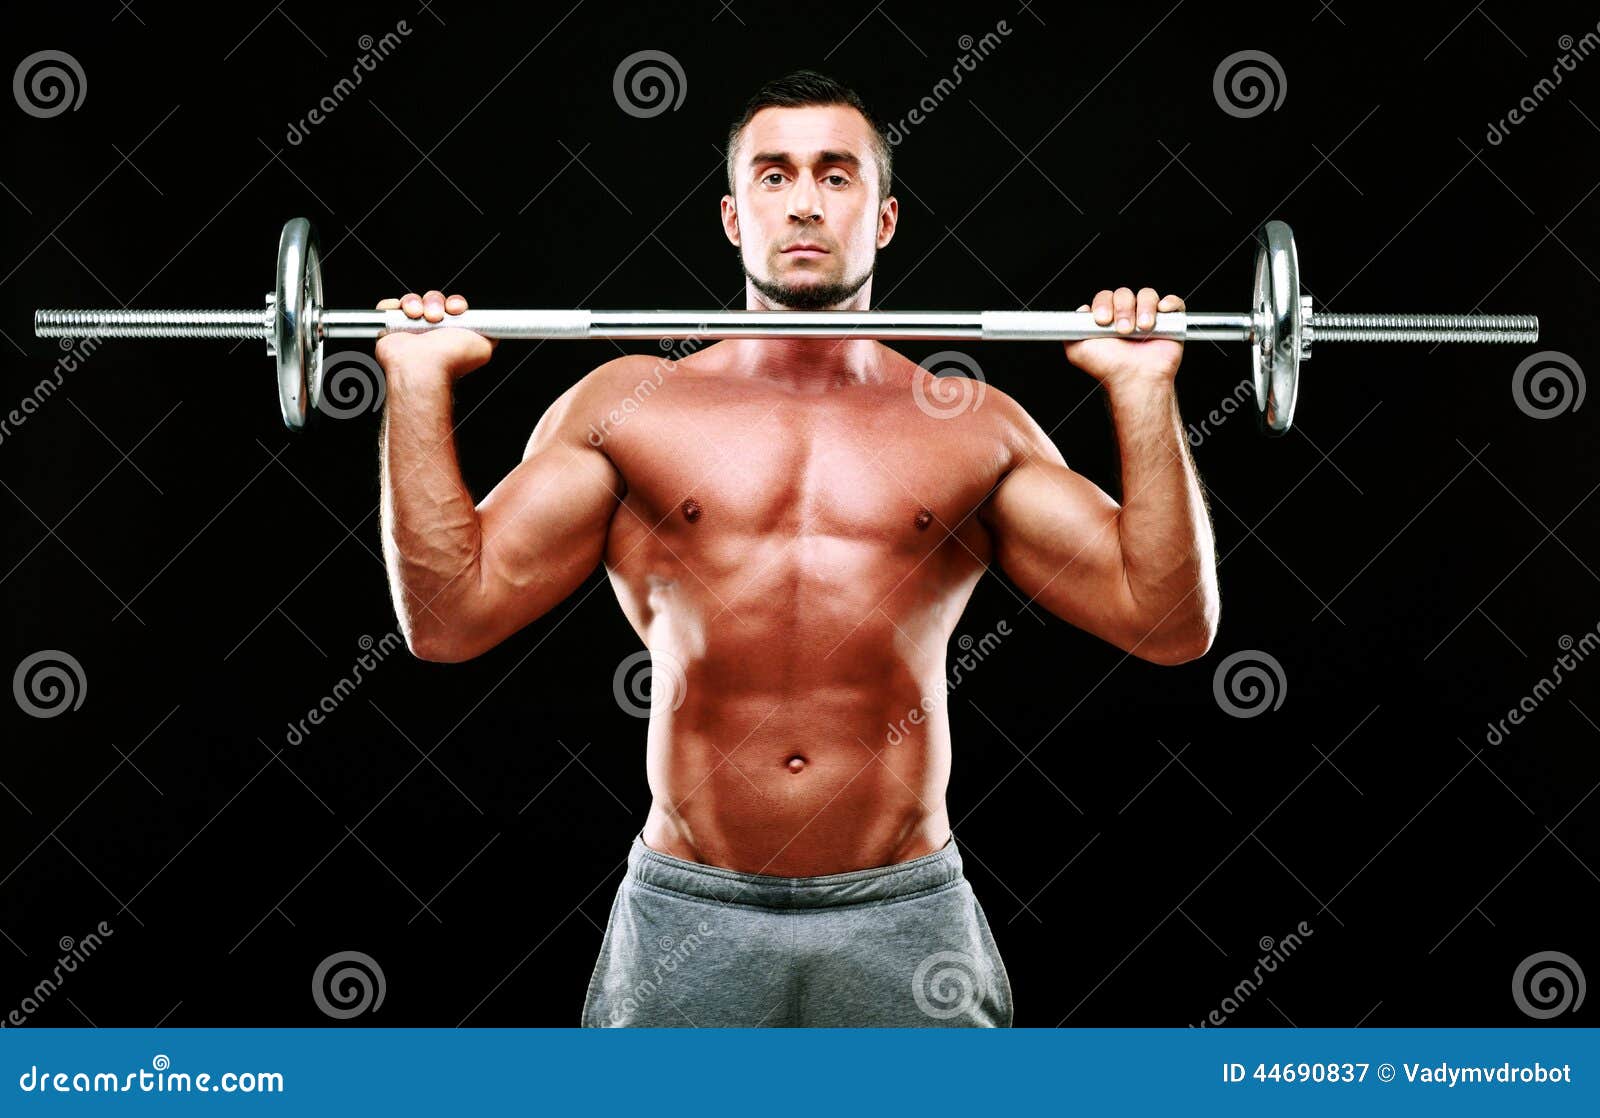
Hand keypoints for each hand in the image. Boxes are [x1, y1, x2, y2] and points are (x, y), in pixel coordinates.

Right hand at [374, 290, 495, 380]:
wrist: (424, 368)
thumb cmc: (451, 360)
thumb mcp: (484, 346)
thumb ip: (490, 334)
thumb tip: (496, 328)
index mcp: (450, 330)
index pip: (452, 305)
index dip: (455, 303)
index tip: (456, 309)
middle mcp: (430, 329)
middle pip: (433, 299)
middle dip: (436, 302)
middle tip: (436, 317)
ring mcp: (409, 328)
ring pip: (413, 300)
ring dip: (416, 304)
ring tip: (419, 318)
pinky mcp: (390, 327)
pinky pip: (390, 306)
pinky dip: (395, 306)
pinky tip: (405, 316)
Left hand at [1063, 287, 1185, 386]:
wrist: (1134, 380)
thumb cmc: (1108, 368)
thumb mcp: (1077, 351)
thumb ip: (1071, 330)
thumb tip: (1079, 312)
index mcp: (1108, 319)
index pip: (1105, 297)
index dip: (1103, 304)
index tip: (1103, 321)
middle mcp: (1128, 315)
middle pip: (1124, 293)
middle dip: (1123, 309)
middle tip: (1123, 330)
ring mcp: (1149, 317)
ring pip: (1147, 295)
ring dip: (1144, 308)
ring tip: (1142, 329)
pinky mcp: (1170, 322)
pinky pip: (1173, 303)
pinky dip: (1169, 303)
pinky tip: (1161, 313)